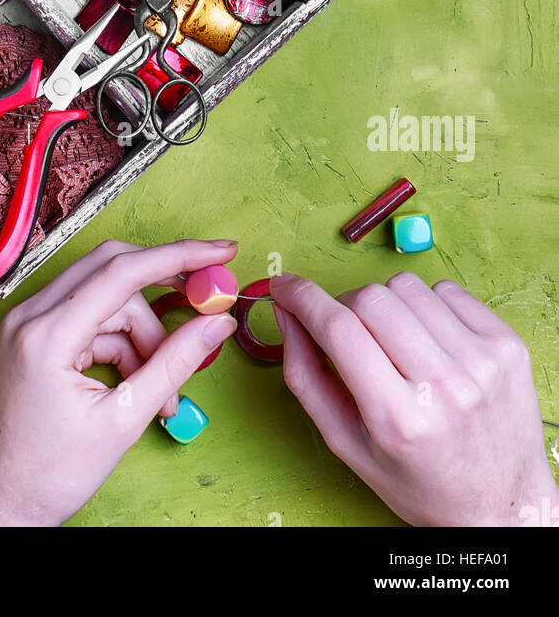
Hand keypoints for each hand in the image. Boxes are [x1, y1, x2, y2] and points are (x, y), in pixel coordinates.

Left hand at [0, 238, 237, 525]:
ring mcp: (27, 324)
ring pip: (104, 298)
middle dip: (162, 288)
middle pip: (112, 270)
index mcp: (47, 332)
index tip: (220, 251)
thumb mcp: (123, 420)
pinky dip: (119, 345)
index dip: (178, 256)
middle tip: (204, 300)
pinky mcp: (32, 337)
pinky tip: (136, 384)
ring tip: (160, 390)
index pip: (122, 271)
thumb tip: (217, 324)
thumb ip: (174, 363)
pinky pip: (89, 319)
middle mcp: (30, 315)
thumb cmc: (49, 475)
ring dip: (141, 333)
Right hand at [271, 271, 558, 526]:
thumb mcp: (347, 444)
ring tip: (395, 343)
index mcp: (399, 419)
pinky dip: (426, 306)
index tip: (284, 286)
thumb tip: (287, 311)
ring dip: (387, 304)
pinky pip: (447, 290)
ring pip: (407, 286)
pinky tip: (429, 342)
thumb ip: (306, 376)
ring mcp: (482, 361)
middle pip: (370, 298)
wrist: (500, 504)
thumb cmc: (419, 480)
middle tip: (348, 334)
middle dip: (344, 306)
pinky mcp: (507, 344)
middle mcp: (444, 386)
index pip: (338, 329)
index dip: (301, 298)